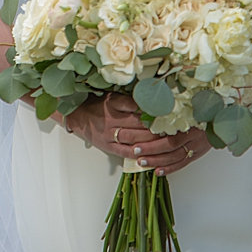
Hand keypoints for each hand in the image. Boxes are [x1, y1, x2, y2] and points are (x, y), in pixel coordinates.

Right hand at [56, 94, 210, 175]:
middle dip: (157, 126)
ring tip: (167, 141)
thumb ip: (131, 99)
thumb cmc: (96, 104)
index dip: (154, 110)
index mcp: (113, 103)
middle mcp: (111, 118)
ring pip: (134, 138)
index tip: (169, 110)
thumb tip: (154, 98)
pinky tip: (151, 154)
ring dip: (152, 140)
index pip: (137, 106)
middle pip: (139, 123)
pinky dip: (139, 154)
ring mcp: (109, 134)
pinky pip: (125, 151)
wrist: (76, 117)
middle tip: (175, 127)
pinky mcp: (107, 146)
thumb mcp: (112, 96)